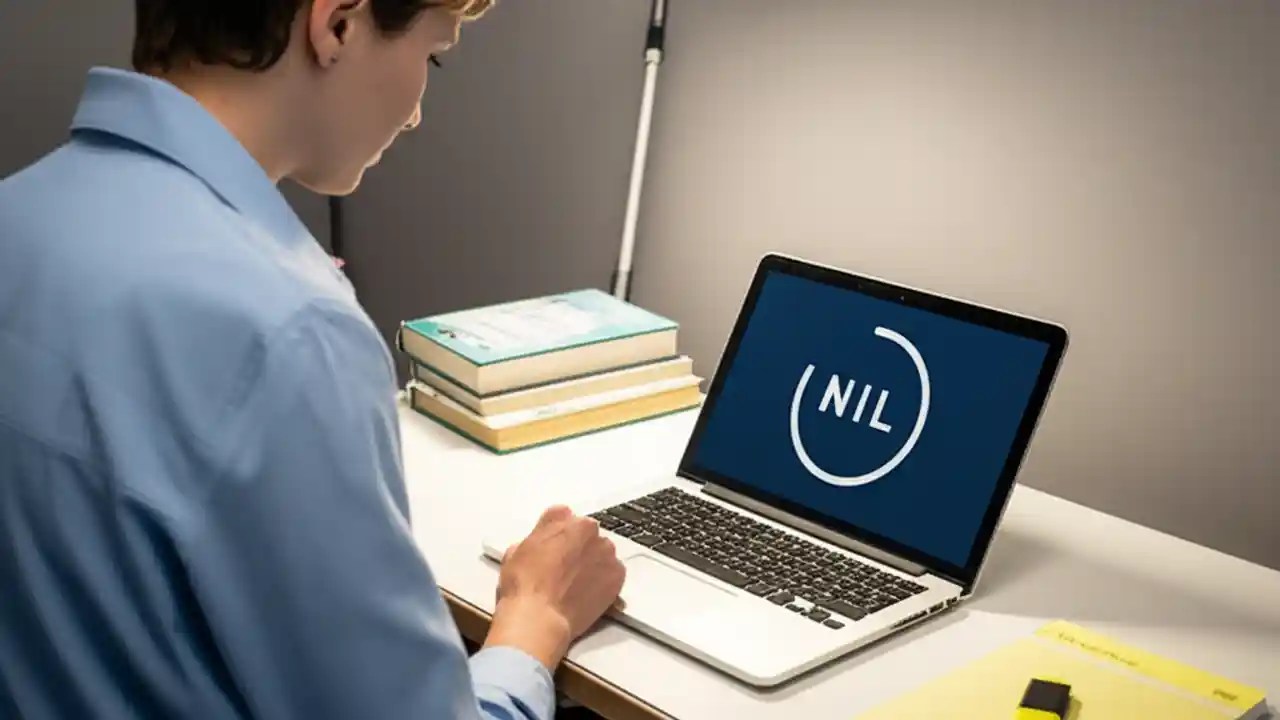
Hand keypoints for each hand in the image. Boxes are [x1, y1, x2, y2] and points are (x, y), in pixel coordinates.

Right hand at [483, 506, 626, 669]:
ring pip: (602, 552)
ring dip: (593, 563)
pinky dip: (605, 580)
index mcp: (562, 518)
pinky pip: (614, 572)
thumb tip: (542, 541)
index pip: (563, 517)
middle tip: (565, 569)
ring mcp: (606, 552)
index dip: (557, 535)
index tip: (555, 547)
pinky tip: (589, 593)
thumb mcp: (516, 551)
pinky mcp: (617, 574)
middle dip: (578, 548)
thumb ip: (537, 537)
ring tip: (577, 585)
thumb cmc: (524, 585)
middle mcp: (588, 529)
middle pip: (586, 534)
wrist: (539, 616)